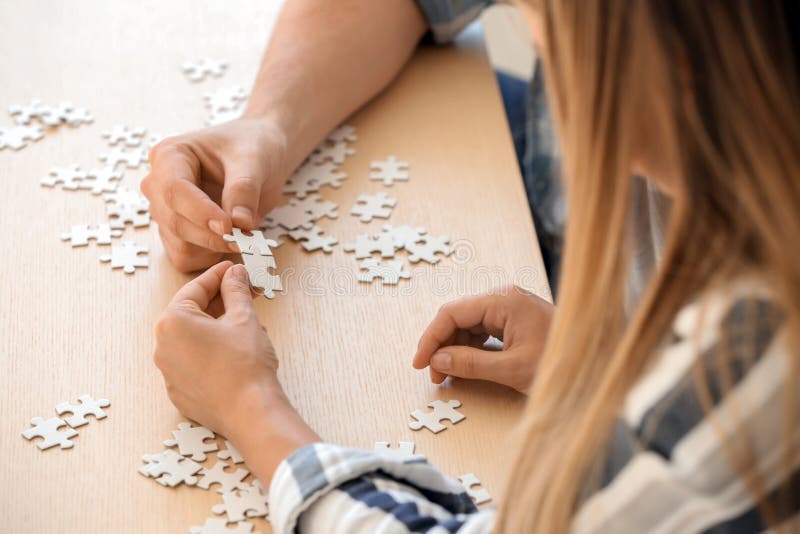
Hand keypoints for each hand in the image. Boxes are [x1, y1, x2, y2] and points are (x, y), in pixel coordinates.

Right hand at [141, 117, 288, 271]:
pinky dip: (211, 256)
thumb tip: (239, 223)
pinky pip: (186, 256)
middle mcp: (159, 184)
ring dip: (213, 248)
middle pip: (174, 221)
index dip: (200, 212)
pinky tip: (232, 241)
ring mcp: (166, 211)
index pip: (174, 190)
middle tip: (247, 237)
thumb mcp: (254, 159)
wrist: (259, 153)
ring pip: (180, 244)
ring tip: (244, 235)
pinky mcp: (177, 233)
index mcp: (170, 155)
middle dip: (211, 235)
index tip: (229, 226)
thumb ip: (244, 189)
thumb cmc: (252, 146)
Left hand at [153, 261, 279, 434]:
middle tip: (245, 293)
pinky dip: (212, 352)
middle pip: (192, 313)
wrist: (250, 412)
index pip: (196, 289)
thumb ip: (236, 291)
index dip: (219, 276)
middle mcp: (163, 346)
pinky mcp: (180, 392)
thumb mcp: (244, 318)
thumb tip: (235, 274)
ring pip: (194, 339)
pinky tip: (237, 351)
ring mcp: (169, 372)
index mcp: (173, 322)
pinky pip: (194, 363)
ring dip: (218, 327)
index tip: (233, 269)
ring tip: (248, 324)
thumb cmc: (245, 364)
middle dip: (220, 302)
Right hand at [413, 286, 553, 393]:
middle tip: (434, 376)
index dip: (430, 338)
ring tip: (447, 376)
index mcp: (503, 301)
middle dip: (442, 345)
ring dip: (455, 349)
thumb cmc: (563, 363)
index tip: (419, 364)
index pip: (451, 313)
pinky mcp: (516, 320)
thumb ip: (471, 364)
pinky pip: (483, 331)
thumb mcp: (512, 369)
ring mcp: (510, 308)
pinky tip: (465, 367)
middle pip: (458, 317)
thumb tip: (437, 360)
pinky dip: (471, 349)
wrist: (599, 363)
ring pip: (469, 325)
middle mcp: (504, 298)